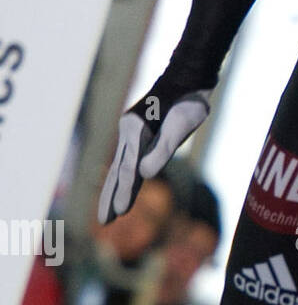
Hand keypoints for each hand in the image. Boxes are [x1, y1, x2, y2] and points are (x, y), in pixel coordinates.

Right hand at [97, 87, 211, 224]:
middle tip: (103, 222)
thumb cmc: (187, 104)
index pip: (128, 168)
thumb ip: (162, 150)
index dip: (125, 191)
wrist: (187, 82)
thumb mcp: (180, 127)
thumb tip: (144, 175)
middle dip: (110, 197)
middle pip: (117, 171)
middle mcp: (127, 133)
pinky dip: (121, 180)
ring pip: (119, 168)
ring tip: (108, 215)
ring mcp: (130, 135)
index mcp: (135, 131)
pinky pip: (126, 163)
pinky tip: (119, 191)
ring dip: (113, 192)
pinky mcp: (137, 137)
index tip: (120, 213)